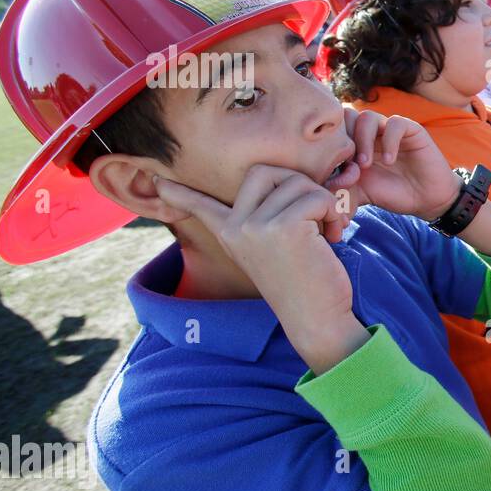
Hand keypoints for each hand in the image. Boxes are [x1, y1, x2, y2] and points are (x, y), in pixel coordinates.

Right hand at [154, 167, 366, 373]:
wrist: (316, 318)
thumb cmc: (304, 282)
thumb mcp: (272, 248)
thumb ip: (266, 219)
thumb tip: (281, 185)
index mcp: (228, 233)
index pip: (199, 206)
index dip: (179, 193)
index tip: (156, 182)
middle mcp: (235, 227)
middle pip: (266, 171)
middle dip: (299, 184)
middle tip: (315, 214)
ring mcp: (256, 226)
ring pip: (299, 182)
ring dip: (323, 202)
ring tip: (327, 230)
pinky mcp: (284, 227)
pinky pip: (317, 196)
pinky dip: (333, 212)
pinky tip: (333, 236)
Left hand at [341, 107, 461, 220]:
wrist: (425, 199)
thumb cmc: (392, 194)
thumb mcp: (360, 195)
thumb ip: (340, 192)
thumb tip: (322, 195)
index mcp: (354, 144)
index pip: (334, 129)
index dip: (329, 147)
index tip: (333, 172)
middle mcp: (370, 133)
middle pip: (346, 116)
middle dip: (344, 140)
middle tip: (348, 166)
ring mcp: (389, 130)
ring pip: (366, 116)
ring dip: (362, 139)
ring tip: (366, 165)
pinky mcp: (411, 130)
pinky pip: (395, 123)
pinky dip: (389, 141)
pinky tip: (390, 161)